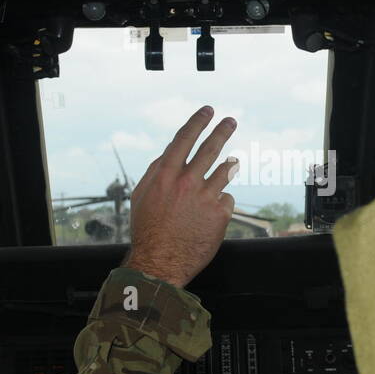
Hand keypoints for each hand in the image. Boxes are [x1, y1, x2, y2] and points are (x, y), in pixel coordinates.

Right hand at [122, 106, 238, 287]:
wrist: (159, 263)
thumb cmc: (147, 230)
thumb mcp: (142, 196)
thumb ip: (156, 172)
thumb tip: (170, 153)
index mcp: (165, 175)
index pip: (184, 139)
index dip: (197, 122)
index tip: (207, 111)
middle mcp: (187, 182)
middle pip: (210, 148)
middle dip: (222, 130)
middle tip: (231, 120)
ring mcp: (206, 197)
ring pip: (225, 171)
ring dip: (230, 163)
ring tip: (232, 161)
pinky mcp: (220, 214)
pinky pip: (226, 198)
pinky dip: (220, 201)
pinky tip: (210, 213)